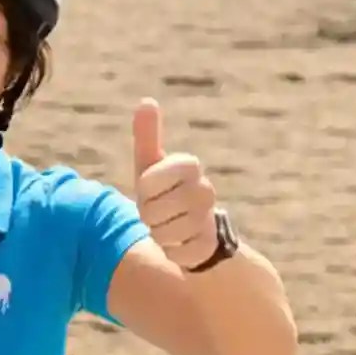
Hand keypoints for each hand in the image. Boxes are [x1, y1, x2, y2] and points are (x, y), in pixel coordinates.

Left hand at [133, 98, 218, 268]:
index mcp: (188, 166)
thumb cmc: (163, 194)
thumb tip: (147, 101)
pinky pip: (178, 253)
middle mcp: (204, 189)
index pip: (148, 180)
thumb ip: (147, 136)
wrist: (189, 232)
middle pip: (152, 210)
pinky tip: (181, 244)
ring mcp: (210, 218)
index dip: (144, 188)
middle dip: (147, 215)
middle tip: (157, 212)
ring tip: (169, 227)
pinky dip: (172, 252)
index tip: (149, 188)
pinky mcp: (211, 246)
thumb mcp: (149, 166)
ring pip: (164, 233)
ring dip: (159, 234)